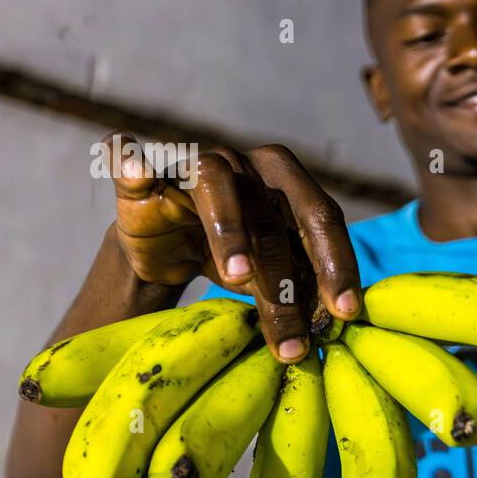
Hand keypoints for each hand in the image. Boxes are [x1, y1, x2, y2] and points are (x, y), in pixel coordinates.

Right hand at [101, 133, 362, 362]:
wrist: (165, 246)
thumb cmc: (230, 257)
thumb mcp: (269, 274)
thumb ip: (300, 286)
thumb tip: (333, 322)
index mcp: (287, 183)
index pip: (321, 218)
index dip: (337, 264)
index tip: (345, 311)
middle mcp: (244, 164)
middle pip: (272, 210)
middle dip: (287, 269)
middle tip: (298, 322)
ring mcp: (192, 161)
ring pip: (214, 183)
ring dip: (229, 228)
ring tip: (237, 277)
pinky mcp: (142, 170)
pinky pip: (131, 155)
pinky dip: (131, 161)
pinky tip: (138, 174)